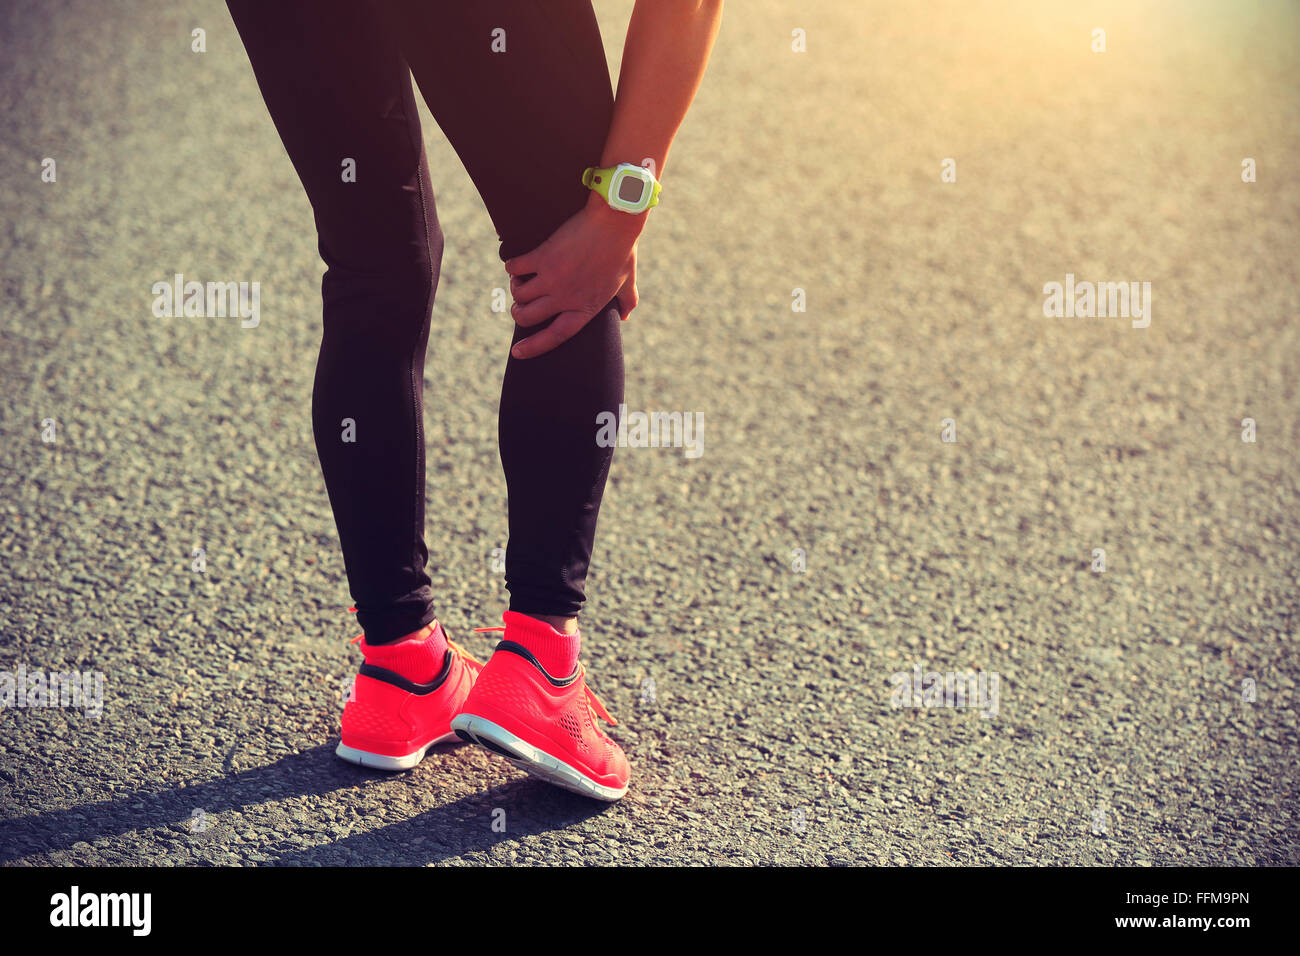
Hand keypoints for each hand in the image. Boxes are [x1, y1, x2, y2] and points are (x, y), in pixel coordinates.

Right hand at [503, 196, 642, 358]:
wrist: (614, 221)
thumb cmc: (623, 250)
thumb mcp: (628, 281)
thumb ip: (627, 302)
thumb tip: (624, 317)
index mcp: (585, 308)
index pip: (555, 336)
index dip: (534, 347)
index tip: (518, 353)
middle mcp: (566, 298)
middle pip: (528, 317)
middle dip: (519, 314)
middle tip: (519, 306)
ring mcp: (552, 279)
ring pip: (519, 295)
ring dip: (516, 290)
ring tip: (519, 283)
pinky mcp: (542, 257)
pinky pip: (515, 269)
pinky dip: (512, 268)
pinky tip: (515, 264)